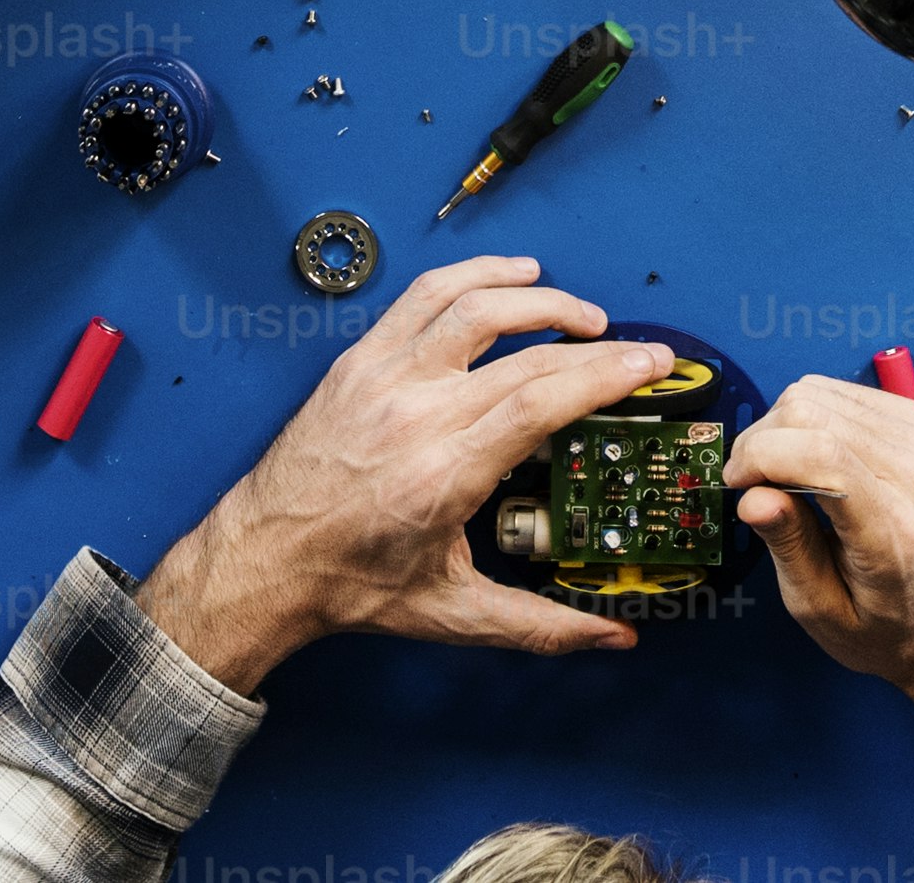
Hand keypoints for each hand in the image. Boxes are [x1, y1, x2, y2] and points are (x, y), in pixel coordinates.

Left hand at [130, 257, 675, 688]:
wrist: (263, 560)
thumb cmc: (352, 583)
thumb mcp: (454, 613)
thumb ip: (542, 626)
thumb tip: (614, 637)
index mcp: (445, 473)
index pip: (542, 400)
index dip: (605, 375)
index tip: (650, 364)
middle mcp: (416, 413)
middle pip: (525, 353)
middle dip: (596, 344)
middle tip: (638, 349)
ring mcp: (383, 377)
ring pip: (474, 306)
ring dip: (539, 298)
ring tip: (582, 313)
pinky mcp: (359, 360)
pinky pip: (423, 298)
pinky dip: (473, 276)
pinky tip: (510, 276)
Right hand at [729, 374, 913, 690]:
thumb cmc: (893, 627)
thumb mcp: (825, 612)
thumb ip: (789, 548)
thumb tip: (751, 497)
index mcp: (892, 531)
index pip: (820, 455)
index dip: (760, 455)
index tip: (736, 483)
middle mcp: (913, 474)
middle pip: (810, 411)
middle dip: (760, 440)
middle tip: (750, 482)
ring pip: (818, 392)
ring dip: (782, 427)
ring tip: (779, 473)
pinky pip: (839, 392)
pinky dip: (810, 417)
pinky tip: (810, 456)